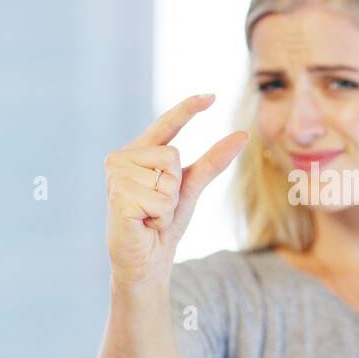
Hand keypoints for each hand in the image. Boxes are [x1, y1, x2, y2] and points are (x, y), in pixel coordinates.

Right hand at [103, 94, 248, 286]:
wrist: (147, 260)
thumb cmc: (164, 225)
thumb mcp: (191, 188)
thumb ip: (213, 161)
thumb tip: (242, 135)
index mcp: (139, 152)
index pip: (166, 124)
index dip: (187, 109)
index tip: (212, 96)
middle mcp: (122, 159)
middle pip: (173, 156)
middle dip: (176, 188)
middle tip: (159, 207)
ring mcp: (116, 176)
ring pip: (167, 178)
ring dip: (167, 205)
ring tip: (149, 215)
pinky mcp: (117, 196)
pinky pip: (159, 199)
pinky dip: (159, 216)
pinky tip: (143, 223)